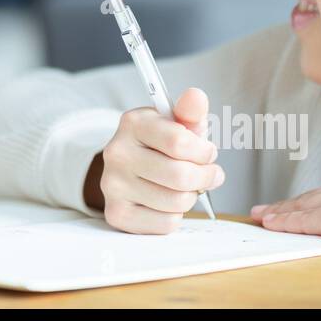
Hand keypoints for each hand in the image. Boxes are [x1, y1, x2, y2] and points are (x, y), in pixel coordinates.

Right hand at [97, 87, 223, 233]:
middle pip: (180, 176)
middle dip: (205, 177)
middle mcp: (117, 153)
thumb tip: (196, 96)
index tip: (207, 153)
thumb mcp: (175, 122)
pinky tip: (168, 202)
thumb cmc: (159, 144)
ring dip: (191, 196)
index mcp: (132, 123)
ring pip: (177, 202)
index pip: (180, 143)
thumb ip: (190, 111)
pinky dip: (176, 215)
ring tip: (186, 186)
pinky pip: (166, 223)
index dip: (204, 152)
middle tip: (208, 174)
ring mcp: (113, 185)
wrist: (127, 168)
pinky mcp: (116, 214)